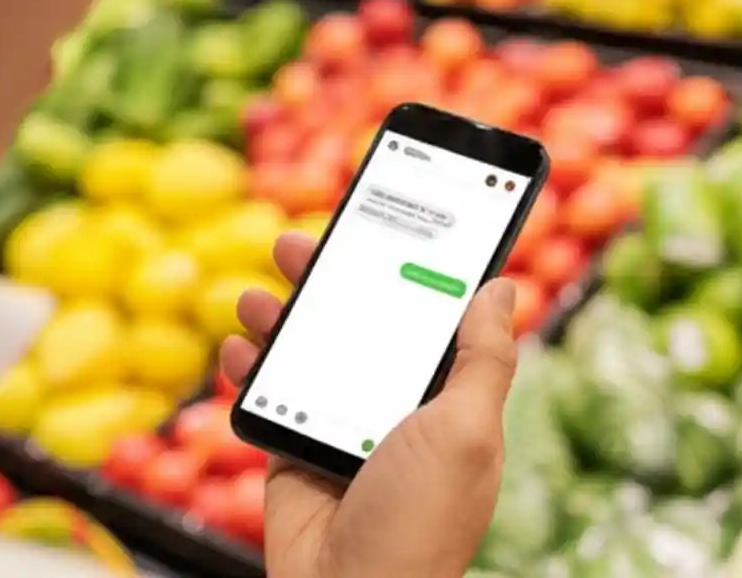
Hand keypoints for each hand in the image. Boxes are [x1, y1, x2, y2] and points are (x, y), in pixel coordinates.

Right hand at [219, 233, 518, 577]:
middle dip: (328, 279)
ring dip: (279, 315)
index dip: (408, 266)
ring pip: (307, 351)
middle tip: (300, 242)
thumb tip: (504, 286)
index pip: (429, 315)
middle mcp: (392, 404)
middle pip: (358, 322)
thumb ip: (483, 358)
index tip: (388, 219)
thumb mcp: (465, 431)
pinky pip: (268, 394)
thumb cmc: (419, 521)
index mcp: (443, 396)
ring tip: (255, 292)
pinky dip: (248, 367)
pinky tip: (237, 347)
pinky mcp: (294, 450)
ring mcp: (340, 426)